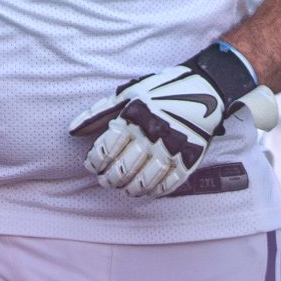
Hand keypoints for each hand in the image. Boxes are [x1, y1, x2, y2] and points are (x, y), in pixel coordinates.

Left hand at [68, 55, 276, 198]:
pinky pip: (170, 184)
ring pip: (145, 181)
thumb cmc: (163, 91)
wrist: (207, 89)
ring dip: (131, 189)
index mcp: (134, 117)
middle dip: (110, 179)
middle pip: (122, 169)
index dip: (94, 163)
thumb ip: (99, 112)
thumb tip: (73, 131)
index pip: (105, 150)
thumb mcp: (128, 94)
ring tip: (125, 188)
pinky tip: (149, 189)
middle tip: (107, 180)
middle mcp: (152, 134)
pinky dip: (157, 191)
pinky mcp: (191, 158)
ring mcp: (173, 148)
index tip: (93, 165)